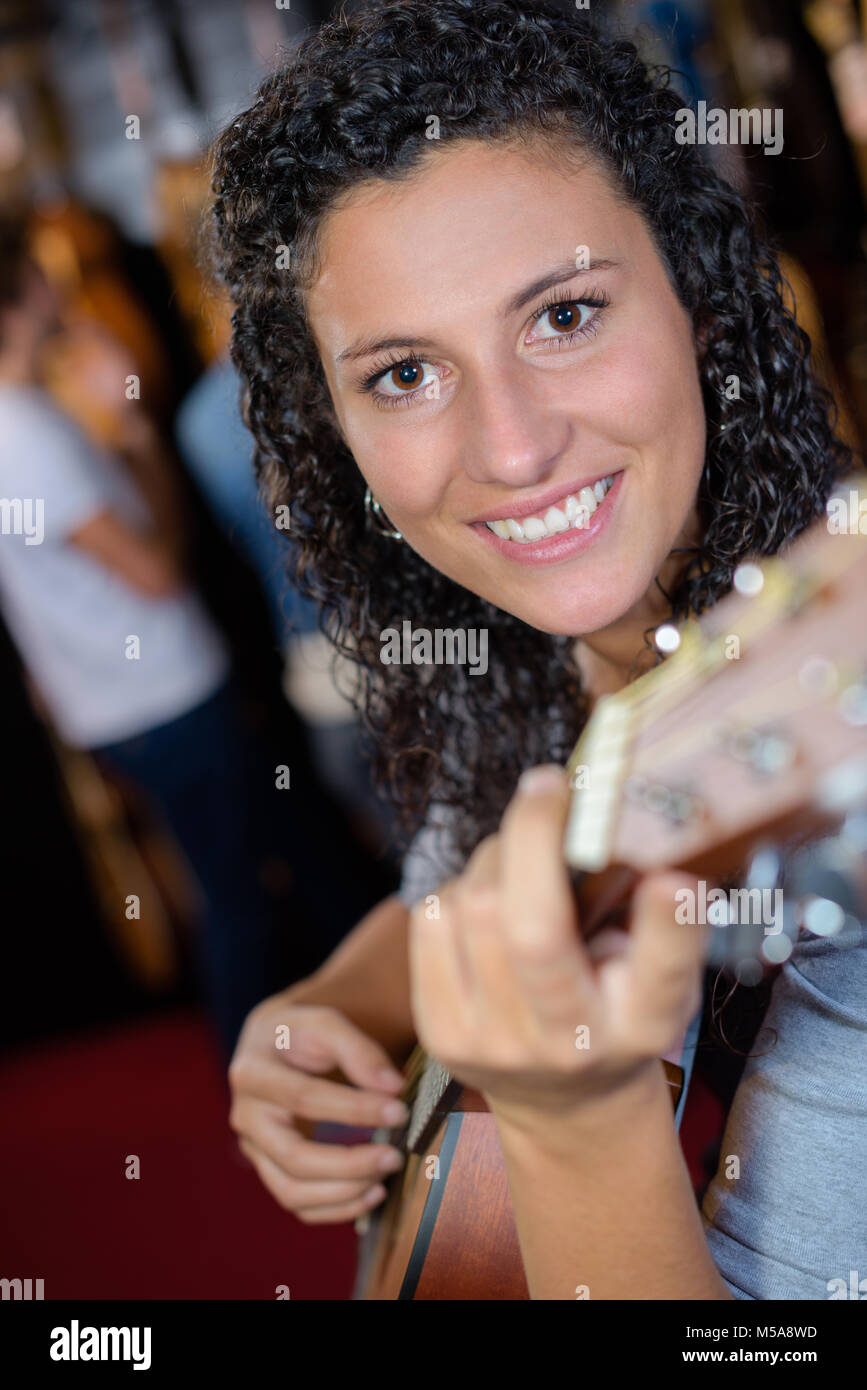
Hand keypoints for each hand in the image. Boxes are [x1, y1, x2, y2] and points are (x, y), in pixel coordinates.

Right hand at [228, 993, 409, 1222]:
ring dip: (344, 1192)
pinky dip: (335, 1208)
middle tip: (393, 1157)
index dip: (354, 1108)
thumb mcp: (325, 1024)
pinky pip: (298, 1204)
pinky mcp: (269, 1169)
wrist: (272, 1048)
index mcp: (252, 1073)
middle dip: (349, 1164)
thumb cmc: (301, 1035)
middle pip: (293, 1157)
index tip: (399, 1111)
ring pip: (291, 1191)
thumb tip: (392, 1088)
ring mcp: (254, 1149)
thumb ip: (359, 1051)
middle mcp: (245, 1117)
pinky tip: (371, 1194)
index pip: (305, 1097)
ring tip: (384, 1177)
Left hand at [408, 764, 704, 1127]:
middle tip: (549, 786)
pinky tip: (484, 899)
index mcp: (642, 1026)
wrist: (563, 1101)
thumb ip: (655, 919)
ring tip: (518, 857)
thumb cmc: (616, 1010)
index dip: (668, 927)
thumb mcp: (658, 976)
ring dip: (494, 857)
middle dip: (534, 835)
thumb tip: (630, 831)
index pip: (662, 976)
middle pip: (533, 930)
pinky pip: (431, 921)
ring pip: (472, 906)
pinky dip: (457, 889)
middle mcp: (570, 1044)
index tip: (671, 878)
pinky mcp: (441, 1034)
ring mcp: (496, 1045)